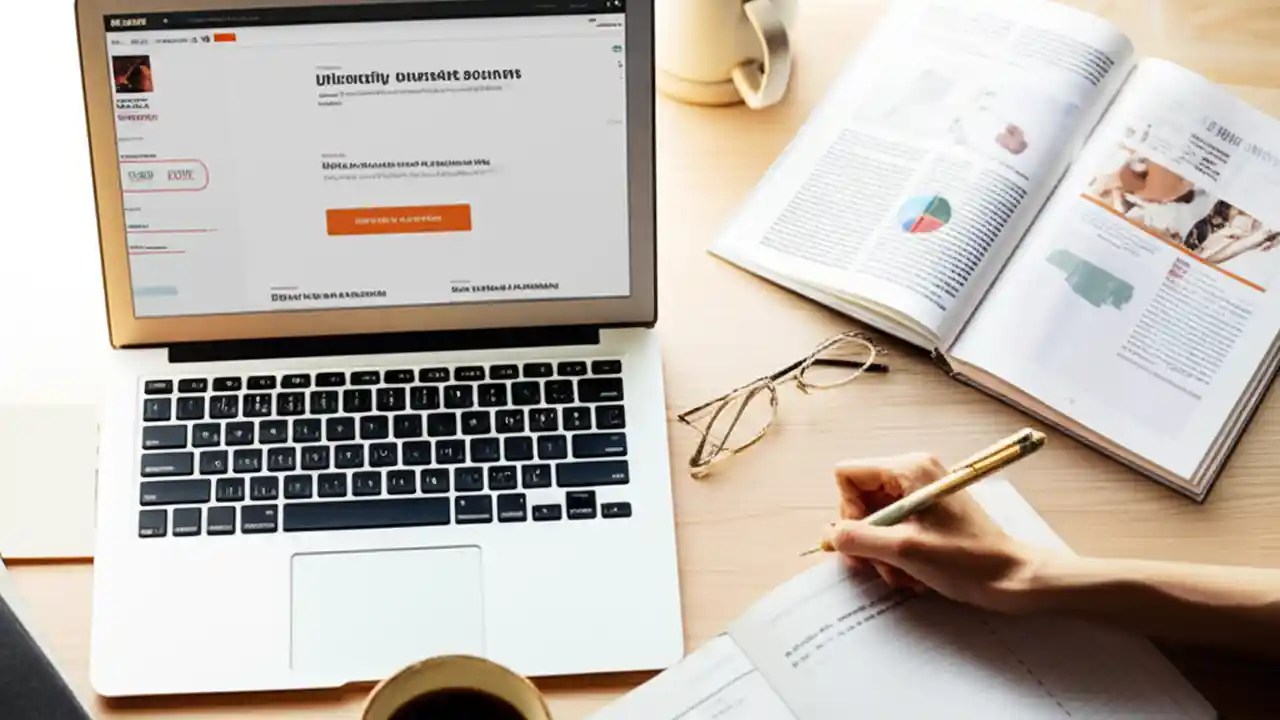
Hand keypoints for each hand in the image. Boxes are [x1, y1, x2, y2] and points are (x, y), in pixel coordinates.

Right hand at [823, 453, 1050, 613]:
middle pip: (860, 499)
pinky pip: (894, 527)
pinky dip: (897, 553)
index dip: (847, 510)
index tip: (865, 540)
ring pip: (875, 518)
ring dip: (882, 552)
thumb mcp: (903, 550)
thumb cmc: (965, 561)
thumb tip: (829, 535)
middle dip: (865, 537)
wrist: (1014, 578)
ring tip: (904, 574)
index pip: (847, 475)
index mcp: (908, 469)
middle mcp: (913, 472)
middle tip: (882, 567)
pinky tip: (915, 572)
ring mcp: (922, 492)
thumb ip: (857, 538)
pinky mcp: (930, 511)